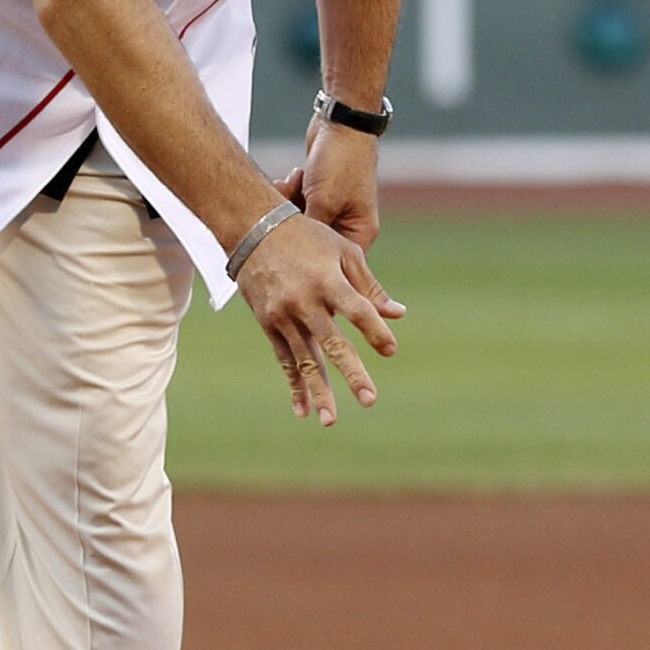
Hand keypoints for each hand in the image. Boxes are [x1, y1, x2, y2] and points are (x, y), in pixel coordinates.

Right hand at [231, 209, 404, 425]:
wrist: (251, 230)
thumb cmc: (306, 237)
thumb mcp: (342, 251)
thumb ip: (368, 285)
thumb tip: (397, 314)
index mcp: (327, 279)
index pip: (357, 310)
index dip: (374, 331)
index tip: (389, 350)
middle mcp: (305, 301)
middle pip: (332, 343)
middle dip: (352, 373)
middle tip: (369, 399)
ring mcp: (283, 315)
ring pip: (304, 359)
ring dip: (319, 390)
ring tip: (331, 420)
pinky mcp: (268, 323)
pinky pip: (284, 360)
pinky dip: (294, 385)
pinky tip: (303, 410)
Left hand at [276, 120, 381, 248]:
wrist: (341, 121)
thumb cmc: (340, 161)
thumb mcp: (323, 202)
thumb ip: (311, 233)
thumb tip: (294, 258)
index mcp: (360, 232)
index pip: (334, 263)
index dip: (308, 260)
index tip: (285, 251)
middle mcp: (349, 223)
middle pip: (314, 243)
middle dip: (294, 224)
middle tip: (282, 209)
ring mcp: (334, 208)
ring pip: (302, 221)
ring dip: (289, 205)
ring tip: (288, 185)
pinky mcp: (320, 194)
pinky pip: (299, 204)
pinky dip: (291, 193)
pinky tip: (292, 177)